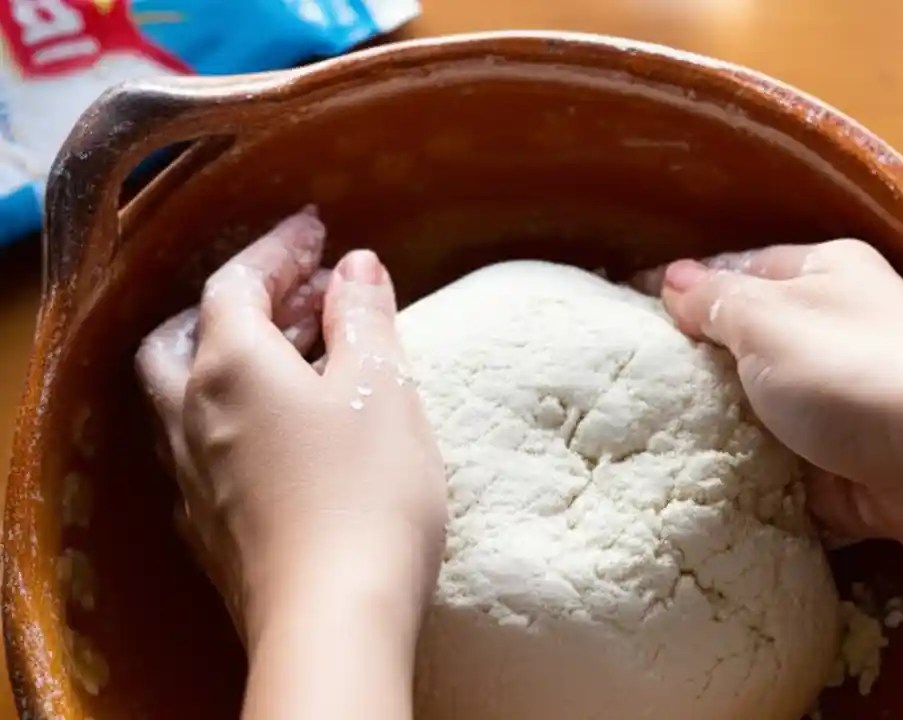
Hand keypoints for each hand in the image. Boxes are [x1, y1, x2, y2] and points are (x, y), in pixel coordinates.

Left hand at [135, 209, 445, 643]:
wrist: (333, 618)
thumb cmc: (366, 490)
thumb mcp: (382, 387)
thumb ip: (364, 319)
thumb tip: (354, 267)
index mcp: (229, 365)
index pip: (236, 282)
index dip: (277, 248)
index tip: (317, 228)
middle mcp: (191, 413)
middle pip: (187, 334)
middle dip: (239, 301)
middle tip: (301, 293)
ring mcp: (192, 474)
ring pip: (188, 392)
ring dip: (234, 357)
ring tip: (299, 355)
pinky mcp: (208, 526)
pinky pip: (206, 443)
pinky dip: (237, 412)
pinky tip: (282, 431)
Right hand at [647, 240, 902, 561]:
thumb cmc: (850, 370)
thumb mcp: (766, 320)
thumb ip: (715, 301)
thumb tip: (672, 279)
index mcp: (827, 276)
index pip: (743, 272)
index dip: (689, 292)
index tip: (628, 318)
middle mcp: (844, 333)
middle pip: (757, 350)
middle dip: (705, 375)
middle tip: (634, 395)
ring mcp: (855, 406)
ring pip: (774, 419)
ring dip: (733, 439)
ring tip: (655, 451)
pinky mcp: (859, 470)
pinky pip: (797, 479)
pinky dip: (766, 490)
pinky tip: (711, 498)